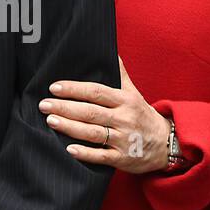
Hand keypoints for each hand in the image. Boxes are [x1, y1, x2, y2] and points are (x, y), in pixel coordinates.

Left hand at [38, 55, 171, 172]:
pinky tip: (69, 149)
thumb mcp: (134, 93)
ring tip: (50, 121)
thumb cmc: (143, 116)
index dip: (75, 89)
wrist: (166, 144)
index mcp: (125, 100)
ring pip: (93, 132)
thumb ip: (120, 74)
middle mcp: (124, 118)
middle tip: (44, 104)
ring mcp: (123, 139)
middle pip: (91, 112)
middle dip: (65, 107)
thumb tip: (111, 51)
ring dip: (70, 127)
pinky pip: (102, 156)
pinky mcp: (122, 158)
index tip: (55, 87)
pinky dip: (86, 153)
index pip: (96, 92)